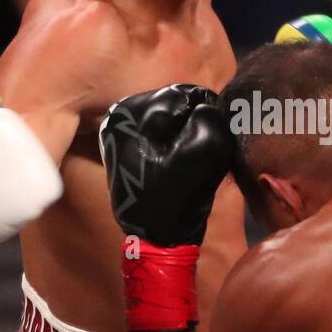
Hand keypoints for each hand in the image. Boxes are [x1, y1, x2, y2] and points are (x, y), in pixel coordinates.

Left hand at [99, 85, 232, 246]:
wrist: (155, 237)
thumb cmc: (179, 196)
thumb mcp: (207, 150)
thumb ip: (212, 116)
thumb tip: (208, 106)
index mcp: (132, 111)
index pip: (184, 94)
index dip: (208, 115)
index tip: (213, 139)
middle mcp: (119, 115)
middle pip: (173, 104)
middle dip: (192, 124)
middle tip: (200, 153)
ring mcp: (118, 131)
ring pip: (167, 118)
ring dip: (183, 134)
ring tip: (188, 161)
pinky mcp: (123, 146)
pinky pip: (157, 133)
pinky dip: (172, 144)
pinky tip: (176, 164)